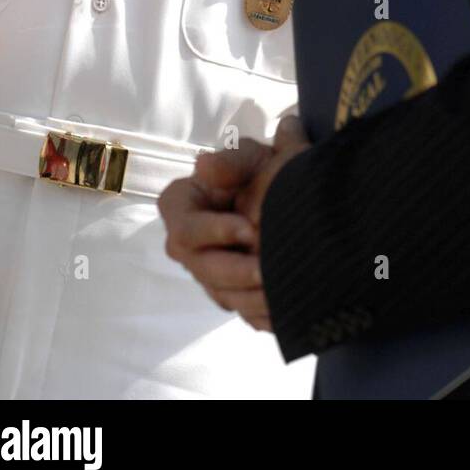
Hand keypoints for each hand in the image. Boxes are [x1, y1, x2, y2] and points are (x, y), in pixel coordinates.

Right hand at [159, 116, 310, 327]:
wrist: (289, 194)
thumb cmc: (259, 169)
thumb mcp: (248, 156)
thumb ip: (230, 161)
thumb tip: (204, 164)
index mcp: (181, 207)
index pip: (186, 230)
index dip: (214, 232)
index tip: (249, 229)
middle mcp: (188, 246)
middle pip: (204, 269)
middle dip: (237, 271)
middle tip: (268, 270)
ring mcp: (209, 274)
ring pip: (225, 297)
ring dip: (253, 297)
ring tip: (282, 291)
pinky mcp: (233, 295)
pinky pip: (245, 313)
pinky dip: (266, 312)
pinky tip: (287, 305)